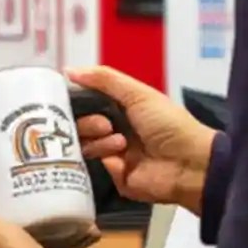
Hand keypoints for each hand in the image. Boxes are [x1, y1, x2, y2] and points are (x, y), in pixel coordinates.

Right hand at [68, 66, 216, 214]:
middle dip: (87, 121)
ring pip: (83, 144)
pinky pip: (92, 165)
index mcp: (120, 108)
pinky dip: (104, 155)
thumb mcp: (138, 94)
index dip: (73, 99)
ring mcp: (111, 155)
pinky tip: (119, 155)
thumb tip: (67, 70)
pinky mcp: (111, 177)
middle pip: (79, 124)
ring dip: (98, 139)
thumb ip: (104, 80)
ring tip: (119, 141)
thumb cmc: (168, 124)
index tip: (59, 96)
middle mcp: (112, 130)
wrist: (189, 163)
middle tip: (104, 124)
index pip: (86, 101)